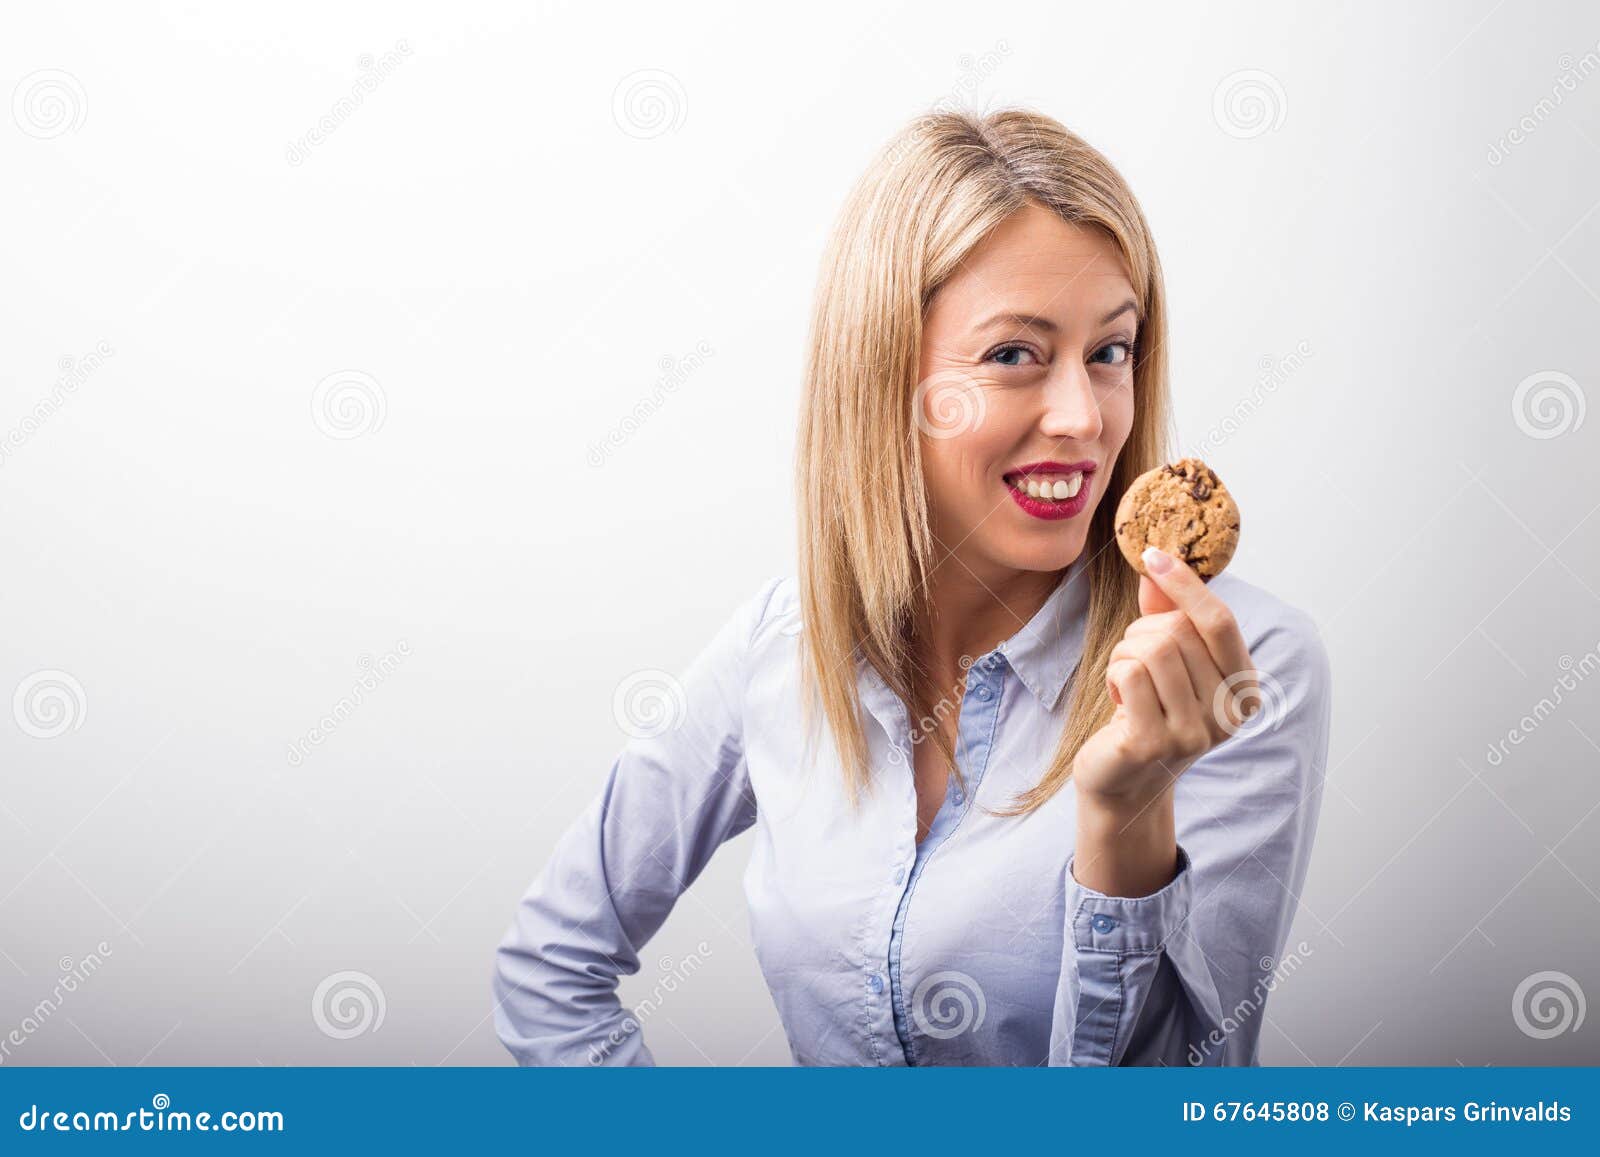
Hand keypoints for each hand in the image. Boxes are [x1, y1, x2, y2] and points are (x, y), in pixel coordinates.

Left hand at [1073, 547, 1258, 812]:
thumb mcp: (1165, 660)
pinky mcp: (1154, 743)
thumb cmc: (1146, 711)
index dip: (1186, 584)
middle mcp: (1228, 714)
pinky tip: (1119, 702)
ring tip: (1126, 683)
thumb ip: (1167, 613)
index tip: (1153, 555)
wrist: (1122, 781)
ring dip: (1124, 655)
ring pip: (1152, 649)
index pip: (1219, 621)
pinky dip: (1114, 675)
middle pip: (1177, 631)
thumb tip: (1157, 564)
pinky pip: (1130, 674)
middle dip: (1140, 633)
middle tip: (1132, 662)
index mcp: (1243, 688)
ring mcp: (1194, 733)